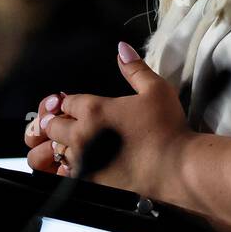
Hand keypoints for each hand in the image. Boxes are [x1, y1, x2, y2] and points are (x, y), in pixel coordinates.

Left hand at [23, 41, 191, 195]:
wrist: (177, 168)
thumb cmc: (168, 128)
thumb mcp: (156, 89)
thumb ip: (135, 68)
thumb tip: (121, 48)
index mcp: (94, 109)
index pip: (67, 102)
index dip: (70, 103)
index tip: (74, 106)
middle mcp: (82, 135)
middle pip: (53, 127)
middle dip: (57, 123)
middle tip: (64, 123)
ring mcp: (84, 161)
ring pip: (56, 152)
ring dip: (61, 146)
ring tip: (73, 145)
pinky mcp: (90, 183)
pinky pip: (66, 176)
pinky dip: (68, 169)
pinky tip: (80, 167)